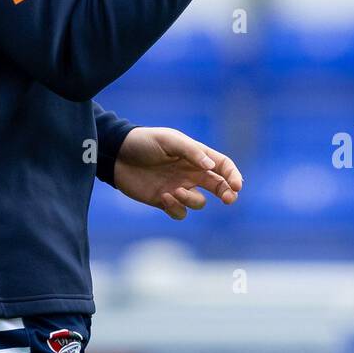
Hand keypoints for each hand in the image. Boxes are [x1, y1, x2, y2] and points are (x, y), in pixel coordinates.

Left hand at [112, 126, 243, 219]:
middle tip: (229, 199)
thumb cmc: (144, 142)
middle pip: (219, 186)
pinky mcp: (165, 201)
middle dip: (228, 193)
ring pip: (199, 202)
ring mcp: (179, 187)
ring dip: (192, 199)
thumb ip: (190, 152)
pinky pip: (180, 212)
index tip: (237, 185)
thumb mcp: (168, 140)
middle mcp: (191, 173)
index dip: (233, 175)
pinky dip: (176, 208)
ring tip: (175, 191)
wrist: (117, 155)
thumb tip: (211, 165)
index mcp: (195, 155)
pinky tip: (164, 197)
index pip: (222, 165)